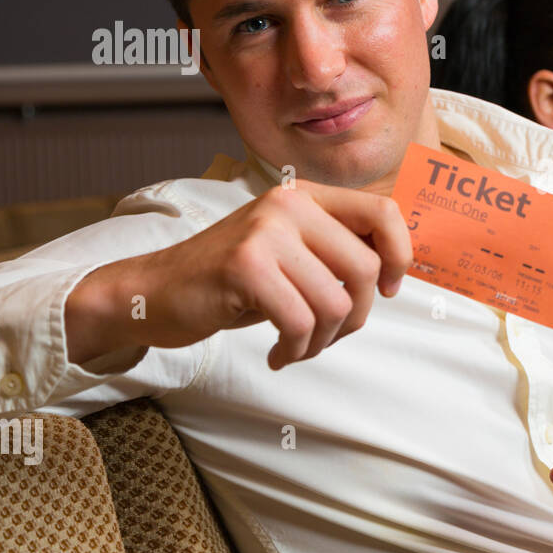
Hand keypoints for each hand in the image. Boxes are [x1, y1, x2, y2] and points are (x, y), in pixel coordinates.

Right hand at [66, 181, 411, 368]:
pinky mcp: (244, 266)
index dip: (399, 256)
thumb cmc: (234, 281)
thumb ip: (337, 250)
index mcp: (307, 197)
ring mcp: (265, 232)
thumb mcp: (291, 254)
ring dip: (321, 341)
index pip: (384, 214)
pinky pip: (299, 322)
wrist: (154, 292)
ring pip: (334, 303)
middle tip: (327, 335)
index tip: (386, 290)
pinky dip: (295, 350)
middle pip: (363, 269)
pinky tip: (277, 355)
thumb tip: (397, 264)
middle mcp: (288, 205)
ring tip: (297, 347)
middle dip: (355, 318)